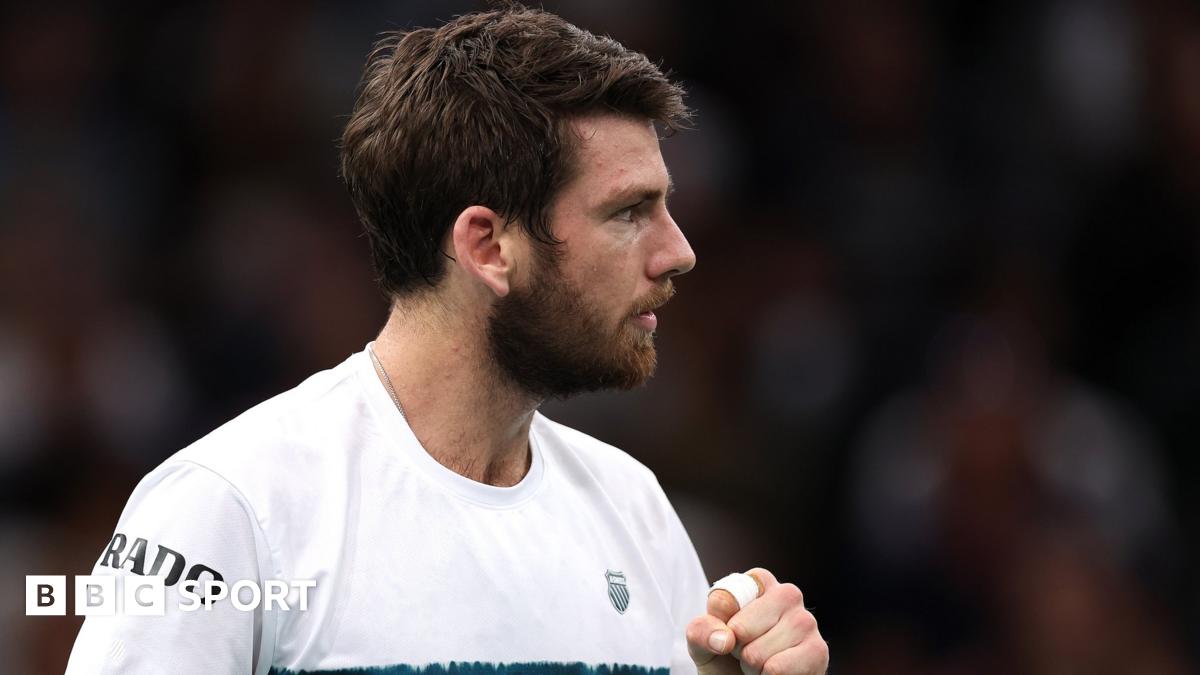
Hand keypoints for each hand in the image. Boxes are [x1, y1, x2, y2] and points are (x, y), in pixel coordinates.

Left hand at [686, 568, 827, 674]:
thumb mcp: (704, 642)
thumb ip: (701, 631)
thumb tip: (724, 639)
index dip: (719, 627)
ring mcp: (806, 621)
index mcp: (758, 582)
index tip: (730, 632)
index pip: (723, 601)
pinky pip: (776, 670)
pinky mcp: (818, 650)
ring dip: (753, 668)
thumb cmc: (729, 658)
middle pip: (740, 629)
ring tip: (763, 664)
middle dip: (737, 649)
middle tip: (747, 651)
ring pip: (757, 654)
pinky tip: (776, 673)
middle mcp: (787, 594)